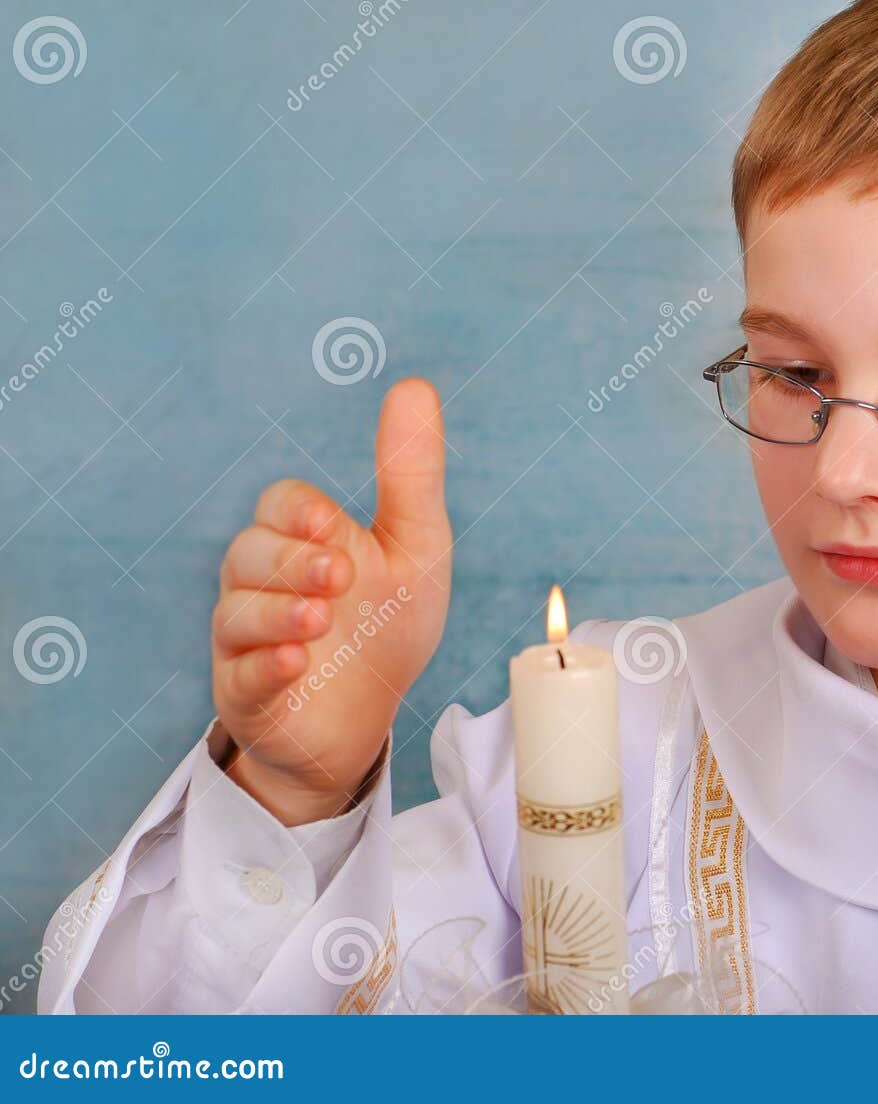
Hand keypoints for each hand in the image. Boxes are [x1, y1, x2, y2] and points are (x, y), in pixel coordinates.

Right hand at [210, 378, 452, 823]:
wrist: (366, 718)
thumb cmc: (387, 623)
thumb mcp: (415, 546)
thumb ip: (411, 474)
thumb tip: (415, 385)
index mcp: (302, 542)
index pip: (279, 506)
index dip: (298, 512)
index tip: (331, 524)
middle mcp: (264, 585)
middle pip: (248, 552)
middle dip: (290, 561)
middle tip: (338, 574)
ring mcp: (247, 641)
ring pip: (236, 612)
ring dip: (278, 612)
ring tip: (319, 619)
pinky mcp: (246, 694)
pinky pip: (239, 675)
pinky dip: (264, 665)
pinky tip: (294, 660)